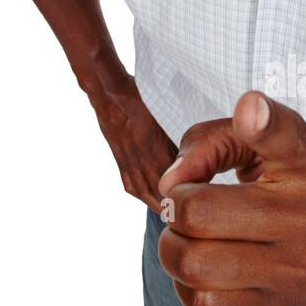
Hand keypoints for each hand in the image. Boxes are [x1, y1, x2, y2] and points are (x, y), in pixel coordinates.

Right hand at [88, 71, 176, 209]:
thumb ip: (173, 136)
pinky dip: (141, 194)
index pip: (173, 177)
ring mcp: (128, 161)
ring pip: (144, 191)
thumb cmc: (137, 98)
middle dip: (172, 203)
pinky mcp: (119, 159)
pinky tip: (147, 197)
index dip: (184, 189)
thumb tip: (187, 151)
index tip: (196, 195)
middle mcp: (141, 158)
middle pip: (159, 190)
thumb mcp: (162, 113)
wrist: (109, 94)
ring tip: (169, 211)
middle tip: (185, 211)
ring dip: (156, 204)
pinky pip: (130, 184)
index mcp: (154, 146)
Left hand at [155, 91, 305, 305]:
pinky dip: (186, 283)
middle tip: (186, 205)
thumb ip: (218, 140)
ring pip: (193, 263)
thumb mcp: (288, 149)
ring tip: (191, 238)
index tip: (251, 109)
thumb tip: (169, 181)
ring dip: (174, 247)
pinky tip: (204, 269)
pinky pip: (201, 303)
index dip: (261, 120)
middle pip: (200, 212)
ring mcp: (296, 273)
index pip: (285, 136)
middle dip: (174, 206)